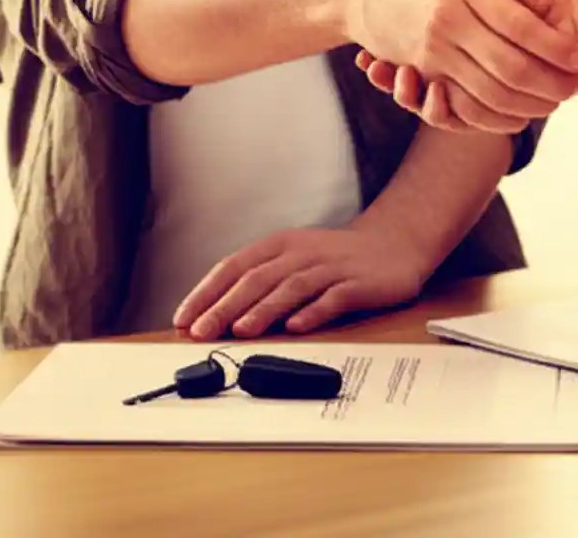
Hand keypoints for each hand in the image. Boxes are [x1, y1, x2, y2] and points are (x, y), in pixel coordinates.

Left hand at [172, 222, 430, 340]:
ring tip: (242, 330)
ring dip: (264, 309)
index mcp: (279, 246)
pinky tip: (297, 327)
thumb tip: (218, 316)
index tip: (184, 319)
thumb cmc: (335, 258)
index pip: (233, 267)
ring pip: (291, 287)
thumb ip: (261, 284)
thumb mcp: (293, 261)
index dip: (206, 292)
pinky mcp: (358, 283)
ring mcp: (330, 268)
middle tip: (202, 332)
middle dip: (225, 307)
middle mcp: (301, 253)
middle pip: (256, 279)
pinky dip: (314, 312)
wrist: (393, 245)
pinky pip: (333, 298)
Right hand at [346, 0, 577, 131]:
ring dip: (531, 104)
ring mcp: (430, 50)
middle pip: (510, 66)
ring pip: (490, 93)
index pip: (520, 24)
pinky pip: (463, 108)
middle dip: (552, 83)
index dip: (556, 46)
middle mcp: (446, 20)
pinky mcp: (421, 72)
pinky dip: (495, 117)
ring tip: (560, 100)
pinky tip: (522, 114)